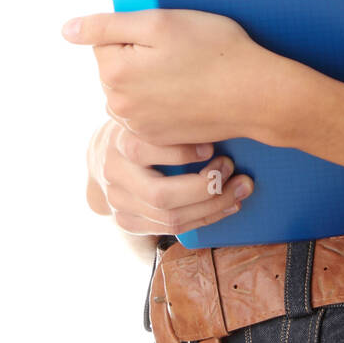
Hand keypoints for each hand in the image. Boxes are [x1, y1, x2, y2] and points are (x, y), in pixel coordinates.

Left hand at [62, 7, 290, 144]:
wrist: (256, 94)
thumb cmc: (215, 50)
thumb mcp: (160, 23)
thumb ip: (106, 25)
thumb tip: (66, 30)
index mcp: (114, 73)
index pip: (105, 40)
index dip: (137, 33)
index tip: (167, 38)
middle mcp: (118, 106)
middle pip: (116, 67)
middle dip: (140, 57)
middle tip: (181, 54)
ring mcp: (139, 126)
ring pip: (133, 89)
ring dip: (151, 80)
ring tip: (187, 75)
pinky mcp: (159, 138)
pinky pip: (149, 110)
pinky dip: (164, 100)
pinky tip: (190, 94)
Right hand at [86, 118, 252, 235]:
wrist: (103, 156)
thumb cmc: (141, 128)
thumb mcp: (150, 115)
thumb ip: (174, 119)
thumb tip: (223, 120)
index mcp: (119, 140)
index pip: (142, 150)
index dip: (179, 152)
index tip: (211, 147)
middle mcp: (115, 174)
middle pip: (160, 194)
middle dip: (205, 188)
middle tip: (233, 170)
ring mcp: (118, 203)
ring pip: (170, 217)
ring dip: (213, 206)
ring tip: (240, 189)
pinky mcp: (127, 222)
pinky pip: (171, 228)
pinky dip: (205, 218)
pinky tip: (228, 206)